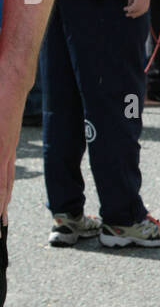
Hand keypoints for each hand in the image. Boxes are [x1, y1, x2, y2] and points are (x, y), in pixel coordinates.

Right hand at [0, 80, 28, 218]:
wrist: (11, 76)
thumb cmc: (0, 95)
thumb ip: (0, 142)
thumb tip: (1, 150)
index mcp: (5, 148)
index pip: (4, 179)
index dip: (2, 199)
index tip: (1, 218)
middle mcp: (7, 151)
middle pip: (5, 187)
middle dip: (2, 210)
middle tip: (1, 230)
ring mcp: (4, 147)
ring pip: (3, 184)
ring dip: (0, 206)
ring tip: (0, 225)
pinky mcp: (1, 142)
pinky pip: (0, 172)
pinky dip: (0, 191)